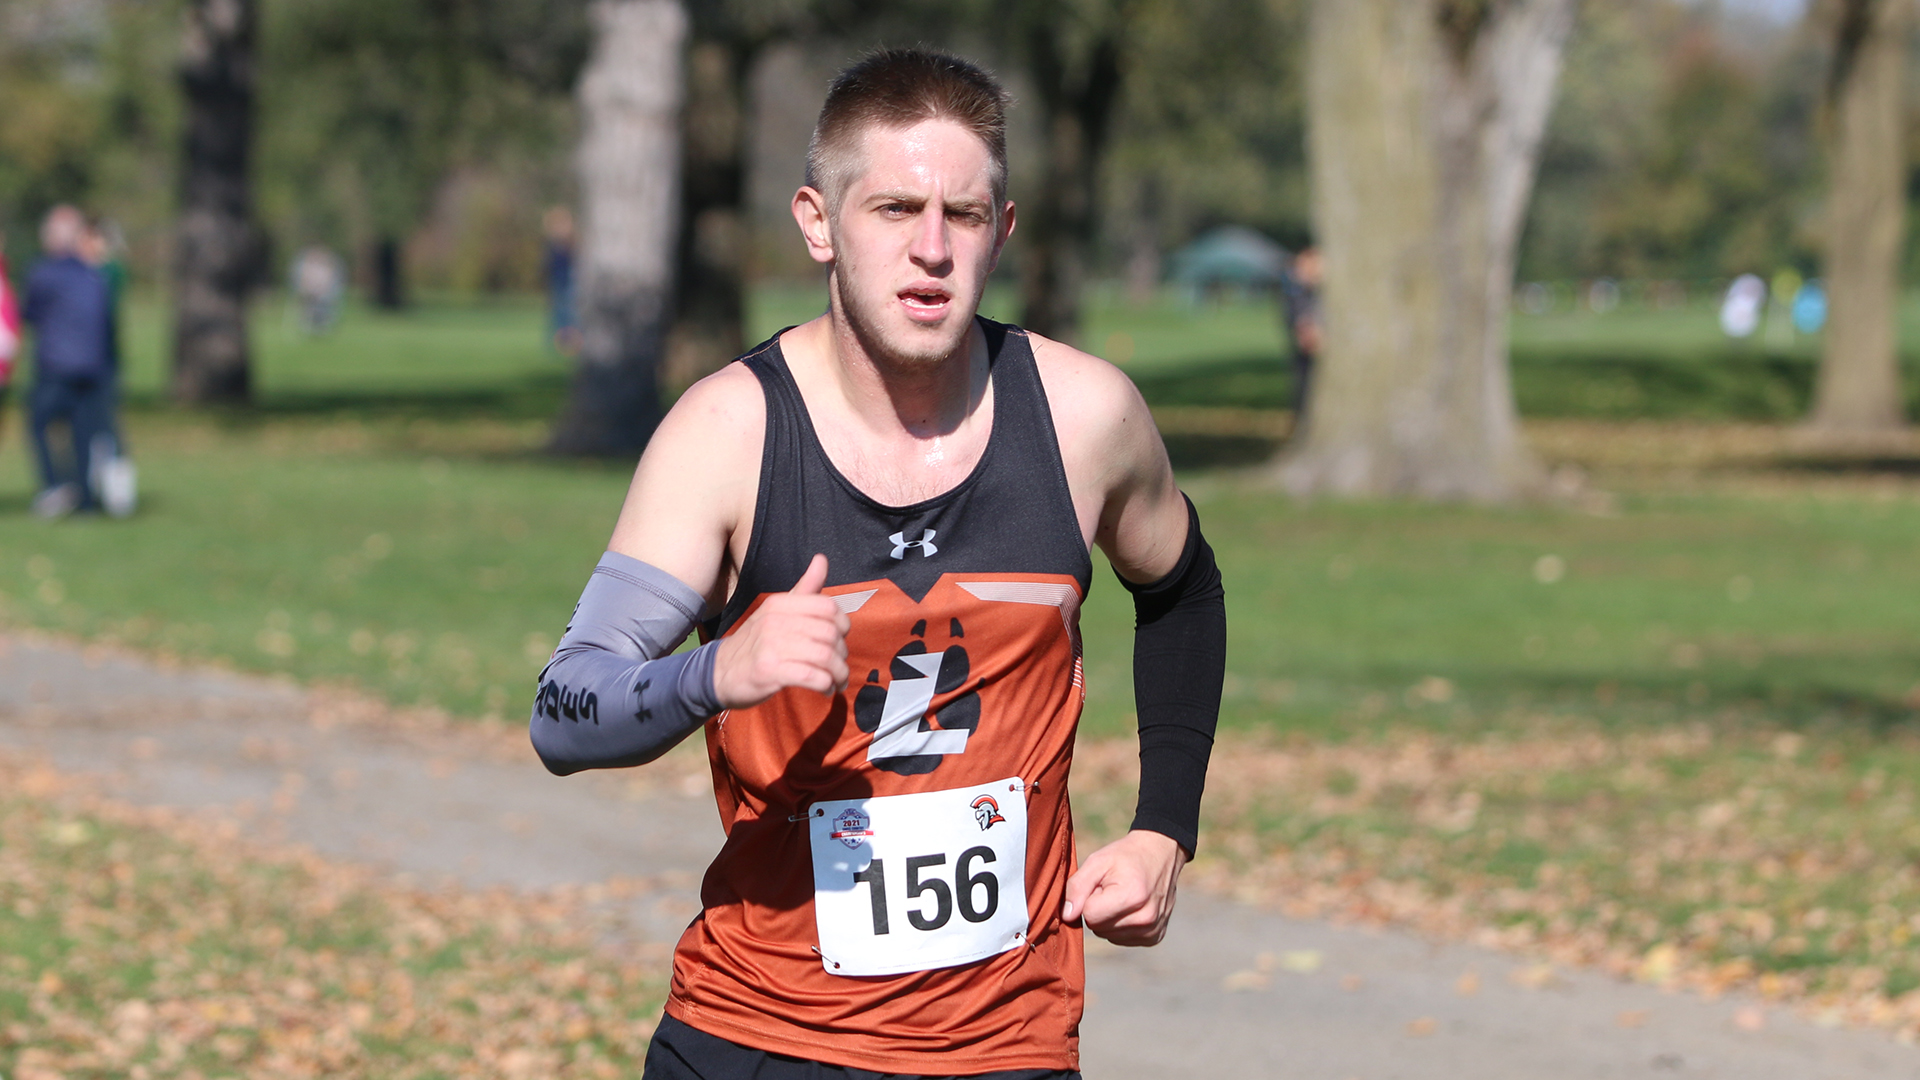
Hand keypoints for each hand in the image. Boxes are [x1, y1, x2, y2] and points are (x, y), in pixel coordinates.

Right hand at [712, 554, 848, 707]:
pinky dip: (825, 685)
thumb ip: (804, 588)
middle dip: (841, 654)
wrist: (719, 672)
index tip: (839, 639)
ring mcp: (770, 646)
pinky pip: (811, 677)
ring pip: (824, 656)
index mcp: (780, 604)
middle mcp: (775, 621)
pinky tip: (825, 689)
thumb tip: (822, 559)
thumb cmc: (755, 643)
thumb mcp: (777, 611)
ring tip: (836, 681)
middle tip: (838, 666)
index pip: (828, 606)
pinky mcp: (769, 671)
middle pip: (830, 634)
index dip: (842, 625)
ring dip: (838, 673)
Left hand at [1062, 829, 1187, 946]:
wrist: (1160, 854)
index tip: (1100, 885)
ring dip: (1108, 918)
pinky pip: (1121, 939)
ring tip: (1122, 897)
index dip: (1089, 899)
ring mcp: (1152, 930)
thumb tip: (1067, 916)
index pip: (1090, 916)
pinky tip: (1130, 907)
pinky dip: (1120, 925)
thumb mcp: (1097, 861)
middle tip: (1111, 889)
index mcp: (1132, 896)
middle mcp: (1146, 918)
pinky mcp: (1155, 937)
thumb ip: (1077, 887)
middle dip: (1098, 909)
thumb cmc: (1125, 856)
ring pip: (1108, 935)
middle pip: (1098, 928)